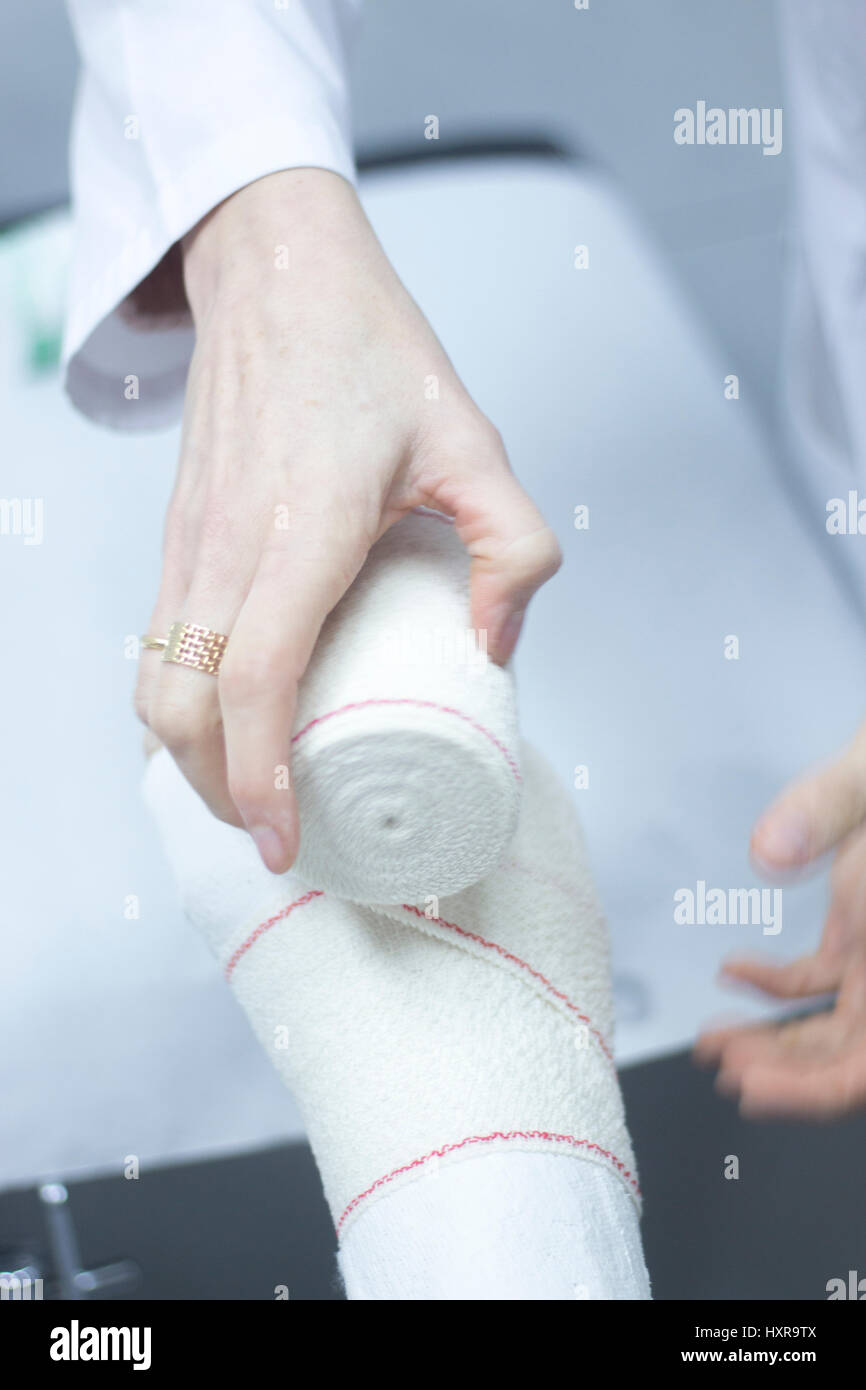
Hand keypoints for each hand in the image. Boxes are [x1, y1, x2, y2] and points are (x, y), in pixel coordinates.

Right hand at [135, 169, 560, 872]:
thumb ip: (515, 545)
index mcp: (302, 526)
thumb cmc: (374, 356)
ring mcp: (188, 544)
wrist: (275, 275)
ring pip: (153, 684)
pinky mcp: (176, 539)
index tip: (285, 838)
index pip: (255, 678)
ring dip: (188, 759)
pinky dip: (177, 709)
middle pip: (182, 707)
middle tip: (279, 836)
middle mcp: (226, 545)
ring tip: (249, 796)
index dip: (261, 775)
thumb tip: (494, 647)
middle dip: (216, 792)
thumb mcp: (477, 442)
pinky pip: (155, 647)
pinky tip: (223, 728)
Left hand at [695, 724, 865, 1117]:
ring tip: (715, 1041)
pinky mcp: (859, 933)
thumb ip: (826, 808)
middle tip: (722, 1064)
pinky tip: (732, 969)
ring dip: (772, 1038)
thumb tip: (768, 854)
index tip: (753, 1086)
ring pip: (830, 1025)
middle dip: (780, 1070)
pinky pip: (818, 980)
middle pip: (846, 1056)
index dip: (814, 1090)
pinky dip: (772, 983)